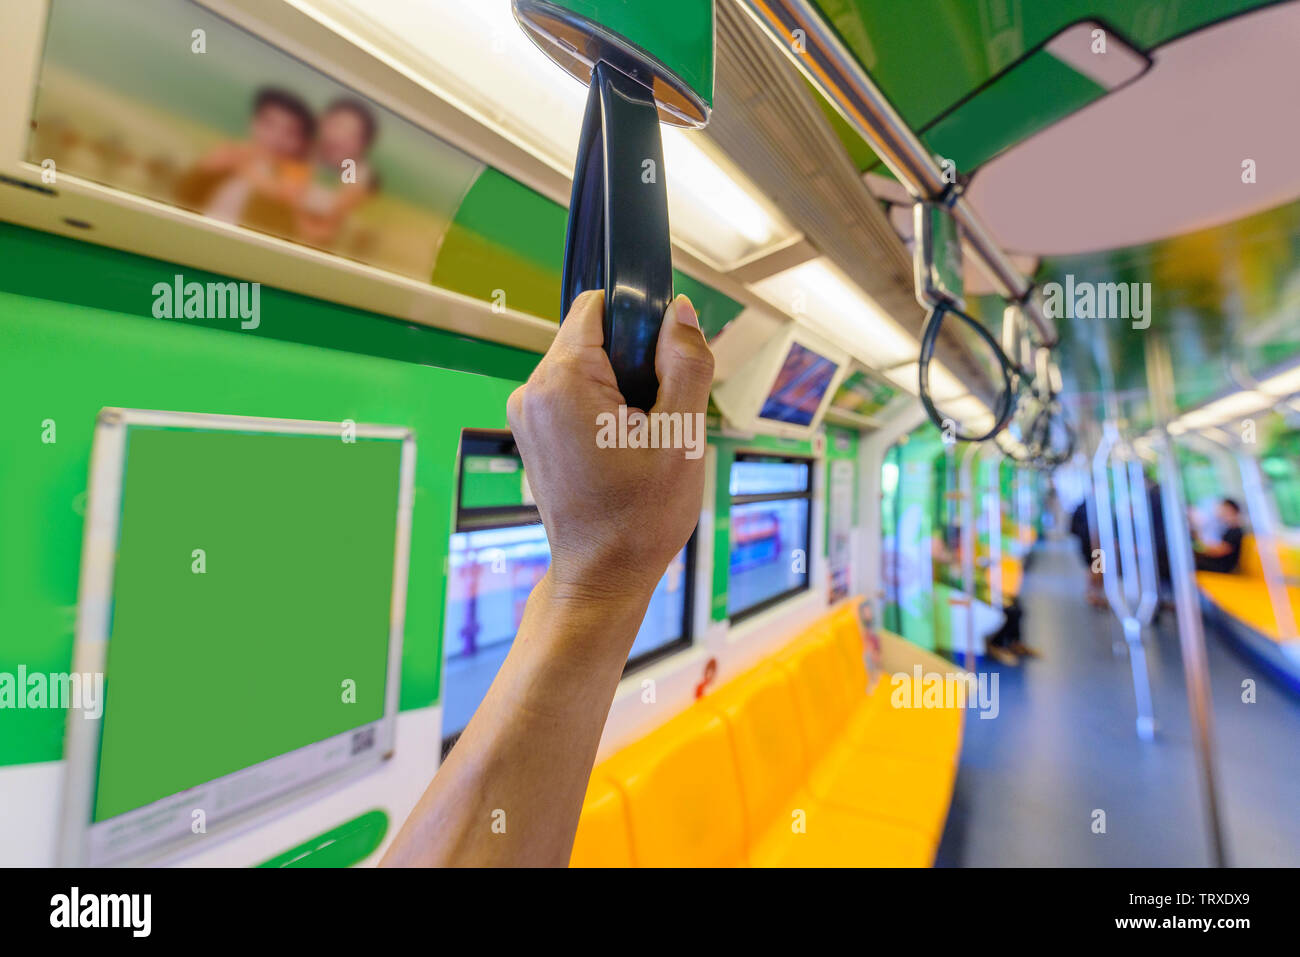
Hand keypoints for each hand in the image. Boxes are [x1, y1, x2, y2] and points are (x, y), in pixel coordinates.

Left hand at [507, 291, 713, 600]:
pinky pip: (572, 393)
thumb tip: (679, 310)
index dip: (639, 321)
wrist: (602, 577)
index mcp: (562, 381)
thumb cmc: (641, 518)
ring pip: (584, 364)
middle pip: (592, 335)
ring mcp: (526, 412)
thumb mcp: (682, 437)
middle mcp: (532, 390)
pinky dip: (602, 406)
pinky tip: (622, 447)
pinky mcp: (532, 431)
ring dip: (620, 385)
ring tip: (641, 438)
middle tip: (657, 415)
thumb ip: (685, 363)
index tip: (664, 363)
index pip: (597, 305)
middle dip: (632, 359)